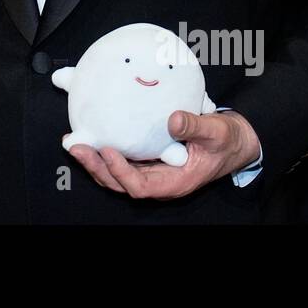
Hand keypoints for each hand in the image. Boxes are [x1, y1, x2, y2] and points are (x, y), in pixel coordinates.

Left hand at [68, 110, 260, 198]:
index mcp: (175, 182)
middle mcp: (160, 180)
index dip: (121, 173)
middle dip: (96, 168)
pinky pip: (123, 160)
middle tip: (76, 147)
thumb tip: (173, 120)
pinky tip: (93, 136)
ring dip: (96, 161)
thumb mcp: (216, 132)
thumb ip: (195, 127)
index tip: (108, 152)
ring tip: (75, 143)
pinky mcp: (149, 159)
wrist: (233, 141)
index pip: (141, 187)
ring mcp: (153, 171)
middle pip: (121, 183)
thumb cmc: (226, 140)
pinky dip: (106, 151)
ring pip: (117, 174)